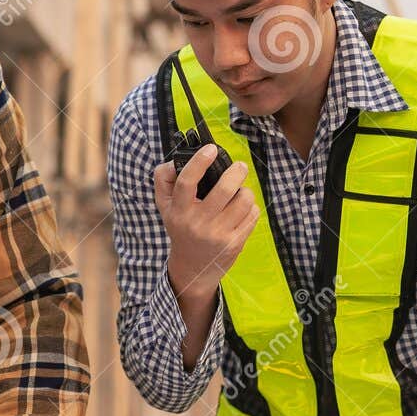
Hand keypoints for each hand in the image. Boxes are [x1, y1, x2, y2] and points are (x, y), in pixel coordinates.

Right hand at [153, 145, 256, 302]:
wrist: (192, 266)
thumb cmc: (181, 227)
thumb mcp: (165, 206)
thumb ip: (164, 178)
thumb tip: (177, 160)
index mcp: (180, 211)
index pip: (187, 182)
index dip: (200, 162)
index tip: (211, 149)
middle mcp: (198, 223)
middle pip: (225, 189)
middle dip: (237, 171)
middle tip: (239, 166)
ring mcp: (218, 234)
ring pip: (244, 200)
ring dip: (244, 191)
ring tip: (238, 193)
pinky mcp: (235, 243)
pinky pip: (252, 214)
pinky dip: (250, 207)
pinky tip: (240, 210)